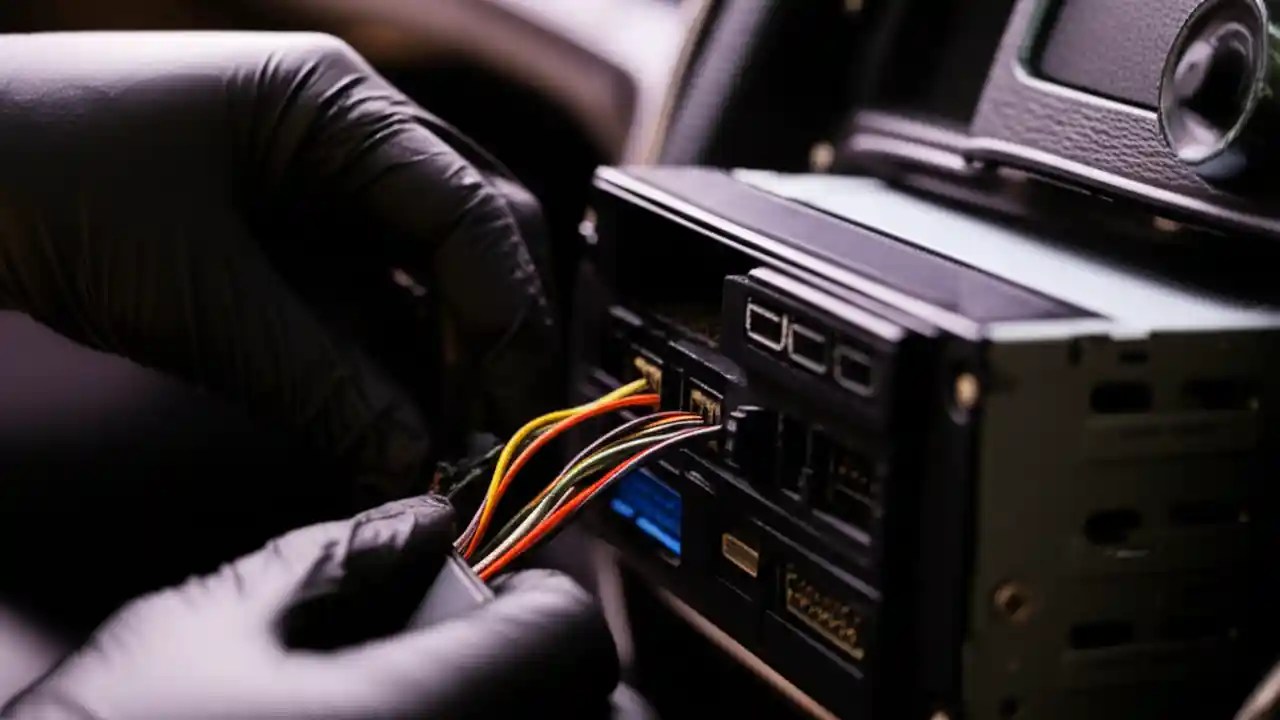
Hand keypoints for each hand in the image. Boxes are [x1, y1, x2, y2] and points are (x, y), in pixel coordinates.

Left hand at [0, 31, 558, 502]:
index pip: (473, 211)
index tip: (506, 418)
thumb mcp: (194, 296)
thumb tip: (413, 460)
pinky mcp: (285, 233)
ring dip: (444, 354)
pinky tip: (395, 417)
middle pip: (474, 232)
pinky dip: (388, 358)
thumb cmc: (38, 177)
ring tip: (446, 442)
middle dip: (496, 334)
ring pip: (426, 271)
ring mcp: (316, 181)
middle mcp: (346, 135)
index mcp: (340, 106)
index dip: (505, 322)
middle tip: (494, 434)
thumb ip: (320, 382)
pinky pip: (365, 295)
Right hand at [1, 496, 618, 718]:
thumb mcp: (206, 626)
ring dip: (518, 708)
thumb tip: (416, 520)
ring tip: (416, 695)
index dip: (534, 591)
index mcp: (425, 716)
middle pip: (590, 703)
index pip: (572, 632)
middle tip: (451, 645)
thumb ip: (337, 558)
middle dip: (531, 660)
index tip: (492, 586)